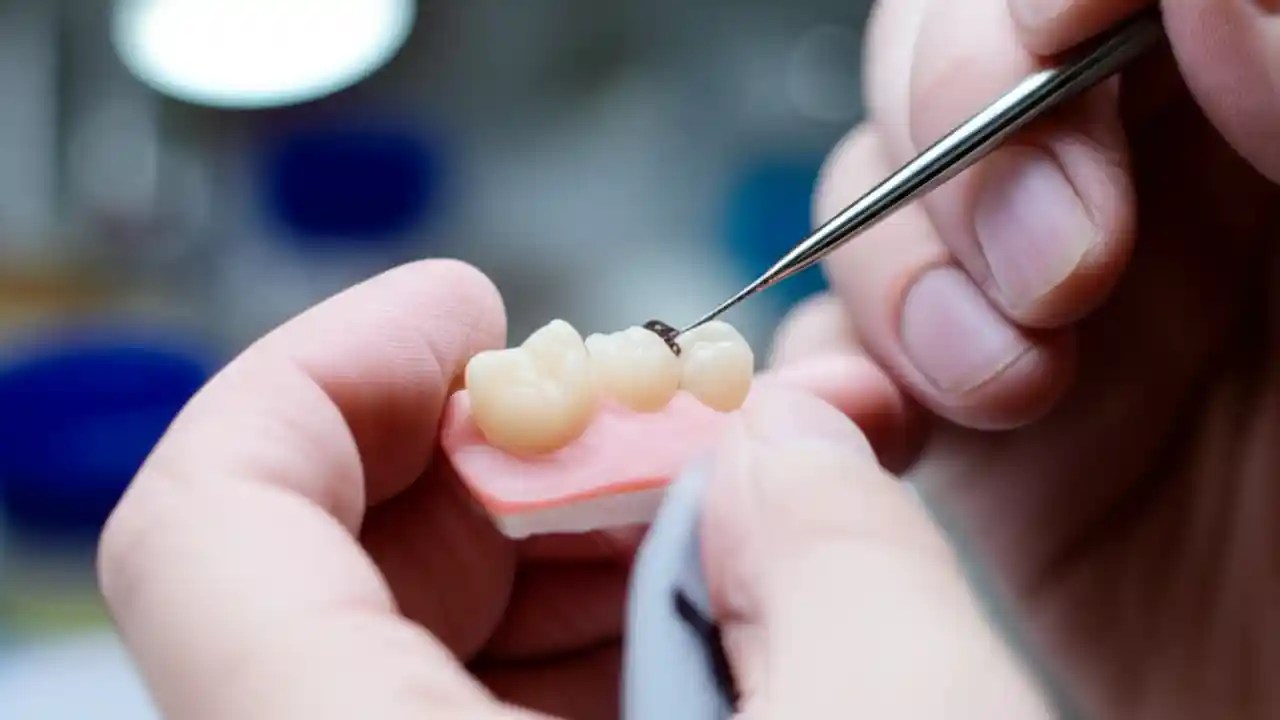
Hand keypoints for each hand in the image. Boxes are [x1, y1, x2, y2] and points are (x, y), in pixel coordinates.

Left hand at [99, 259, 971, 719]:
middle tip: (673, 428)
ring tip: (734, 530)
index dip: (332, 370)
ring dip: (577, 555)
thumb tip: (791, 442)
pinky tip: (725, 635)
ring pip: (417, 648)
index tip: (471, 314)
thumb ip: (835, 548)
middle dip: (514, 460)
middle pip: (333, 568)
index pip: (211, 523)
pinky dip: (598, 657)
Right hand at [772, 1, 1279, 716]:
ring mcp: (1033, 297)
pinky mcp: (956, 413)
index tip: (1060, 47)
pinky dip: (833, 376)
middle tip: (1066, 269)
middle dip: (968, 140)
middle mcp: (1133, 180)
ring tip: (1014, 384)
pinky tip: (907, 431)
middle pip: (952, 56)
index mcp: (1258, 99)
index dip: (1040, 1)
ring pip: (874, 193)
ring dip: (905, 274)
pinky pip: (831, 348)